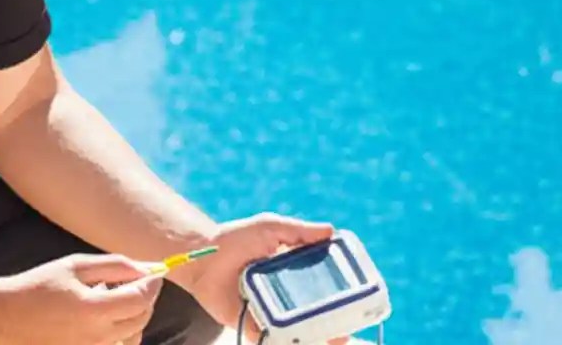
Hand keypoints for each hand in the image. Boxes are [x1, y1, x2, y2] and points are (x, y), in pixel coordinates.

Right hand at [0, 253, 163, 344]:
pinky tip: (105, 319)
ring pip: (133, 337)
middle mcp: (98, 337)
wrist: (5, 319)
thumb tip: (147, 267)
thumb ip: (115, 266)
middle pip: (141, 318)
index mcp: (95, 310)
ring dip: (134, 316)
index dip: (153, 283)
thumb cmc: (37, 287)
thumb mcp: (75, 266)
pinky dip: (122, 334)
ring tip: (115, 299)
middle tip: (133, 281)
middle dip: (145, 297)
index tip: (154, 272)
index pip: (142, 299)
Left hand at [174, 213, 348, 344]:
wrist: (200, 256)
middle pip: (315, 312)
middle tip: (349, 328)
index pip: (323, 285)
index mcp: (292, 271)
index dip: (342, 294)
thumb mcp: (270, 228)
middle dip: (334, 323)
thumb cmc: (234, 238)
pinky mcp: (254, 326)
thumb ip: (299, 231)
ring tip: (335, 341)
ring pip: (298, 330)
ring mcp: (270, 311)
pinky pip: (274, 339)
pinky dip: (289, 343)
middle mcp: (284, 293)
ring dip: (317, 337)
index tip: (361, 299)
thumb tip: (332, 231)